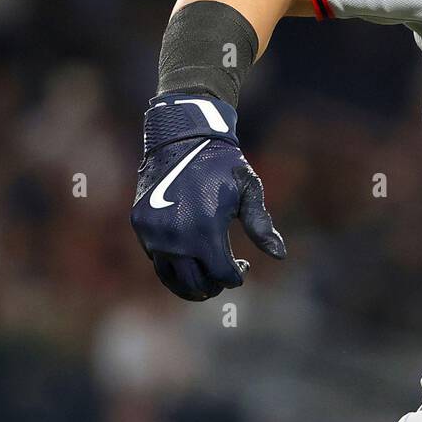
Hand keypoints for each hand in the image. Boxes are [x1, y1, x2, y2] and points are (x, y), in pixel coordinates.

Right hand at [130, 93, 285, 300]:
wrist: (182, 136)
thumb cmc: (222, 164)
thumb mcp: (248, 190)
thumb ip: (261, 225)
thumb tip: (280, 255)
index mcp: (205, 231)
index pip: (222, 275)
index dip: (236, 277)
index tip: (244, 266)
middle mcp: (176, 238)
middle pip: (196, 284)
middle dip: (215, 285)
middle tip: (225, 275)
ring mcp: (154, 233)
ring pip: (171, 278)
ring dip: (190, 284)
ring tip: (206, 277)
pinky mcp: (141, 225)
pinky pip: (156, 259)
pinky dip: (173, 266)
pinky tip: (189, 257)